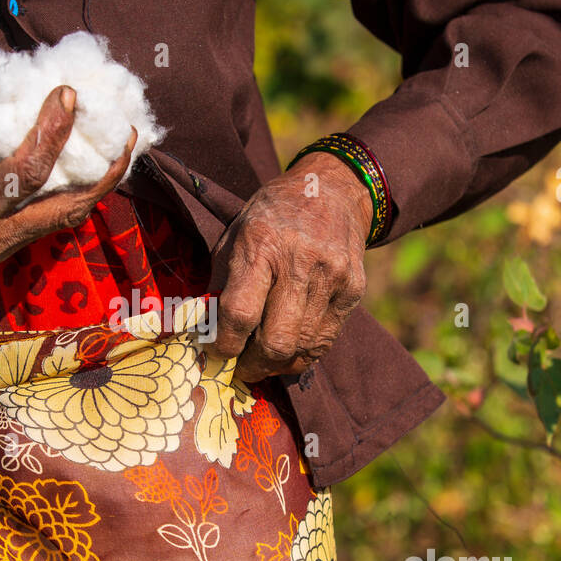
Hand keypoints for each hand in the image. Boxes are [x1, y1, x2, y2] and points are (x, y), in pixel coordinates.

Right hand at [0, 74, 135, 262]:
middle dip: (103, 173)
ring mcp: (6, 243)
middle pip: (67, 209)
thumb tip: (14, 74)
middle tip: (126, 132)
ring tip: (121, 142)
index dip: (53, 132)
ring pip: (68, 214)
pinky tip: (93, 155)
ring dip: (98, 180)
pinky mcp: (11, 236)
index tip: (68, 93)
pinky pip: (55, 211)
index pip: (27, 175)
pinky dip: (77, 184)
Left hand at [208, 151, 371, 382]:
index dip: (225, 344)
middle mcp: (301, 262)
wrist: (331, 191)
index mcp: (262, 244)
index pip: (240, 312)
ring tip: (261, 363)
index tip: (216, 354)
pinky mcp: (354, 290)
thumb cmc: (271, 217)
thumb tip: (205, 334)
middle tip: (240, 369)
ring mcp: (333, 278)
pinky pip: (324, 341)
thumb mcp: (235, 237)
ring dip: (277, 365)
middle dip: (253, 366)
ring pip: (301, 348)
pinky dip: (302, 355)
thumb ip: (220, 284)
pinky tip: (287, 351)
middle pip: (276, 341)